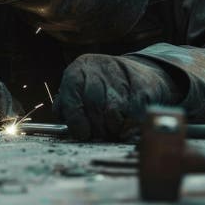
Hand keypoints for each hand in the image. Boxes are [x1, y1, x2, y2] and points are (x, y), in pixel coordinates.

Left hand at [53, 54, 181, 140]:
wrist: (141, 73)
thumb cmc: (103, 86)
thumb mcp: (79, 88)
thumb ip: (67, 103)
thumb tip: (61, 116)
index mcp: (78, 70)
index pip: (71, 98)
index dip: (76, 121)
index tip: (82, 133)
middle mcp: (98, 70)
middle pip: (93, 106)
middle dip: (95, 127)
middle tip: (99, 133)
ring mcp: (121, 77)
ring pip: (112, 113)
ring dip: (112, 127)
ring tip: (112, 126)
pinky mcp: (142, 88)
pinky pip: (131, 116)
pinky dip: (128, 125)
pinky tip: (127, 120)